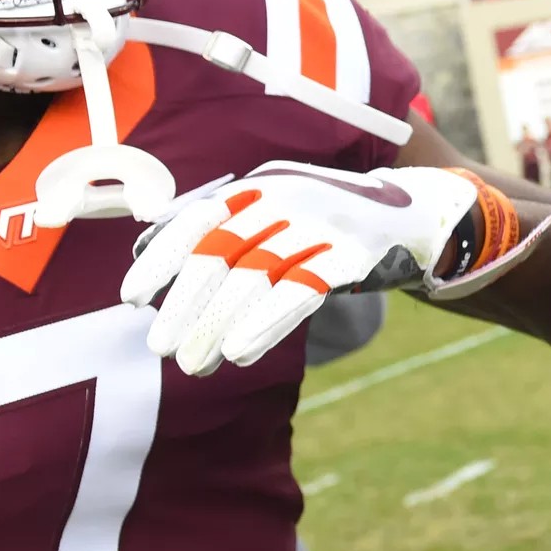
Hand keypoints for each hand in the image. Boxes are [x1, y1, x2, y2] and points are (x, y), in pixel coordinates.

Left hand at [121, 162, 494, 374]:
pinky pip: (301, 292)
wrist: (419, 212)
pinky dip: (266, 323)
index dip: (162, 258)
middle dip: (186, 303)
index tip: (131, 299)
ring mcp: (323, 224)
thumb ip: (218, 224)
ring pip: (257, 276)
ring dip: (218, 324)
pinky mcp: (354, 255)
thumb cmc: (329, 222)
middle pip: (222, 252)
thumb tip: (142, 251)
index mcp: (260, 186)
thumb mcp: (274, 209)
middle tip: (161, 348)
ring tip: (193, 364)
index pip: (198, 219)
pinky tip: (239, 352)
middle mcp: (287, 198)